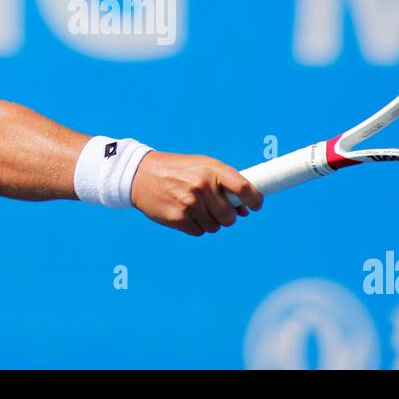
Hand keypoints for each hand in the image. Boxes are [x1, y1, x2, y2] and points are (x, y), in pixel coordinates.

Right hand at [129, 152, 263, 235]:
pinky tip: (184, 213)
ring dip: (209, 221)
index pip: (244, 188)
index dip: (255, 200)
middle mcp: (203, 186)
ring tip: (195, 207)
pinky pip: (199, 232)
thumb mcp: (203, 167)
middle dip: (226, 216)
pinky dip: (195, 226)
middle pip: (230, 217)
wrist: (142, 174)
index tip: (256, 205)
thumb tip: (245, 210)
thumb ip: (225, 184)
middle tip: (215, 208)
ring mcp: (190, 203)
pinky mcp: (178, 218)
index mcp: (212, 170)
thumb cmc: (179, 170)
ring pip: (215, 227)